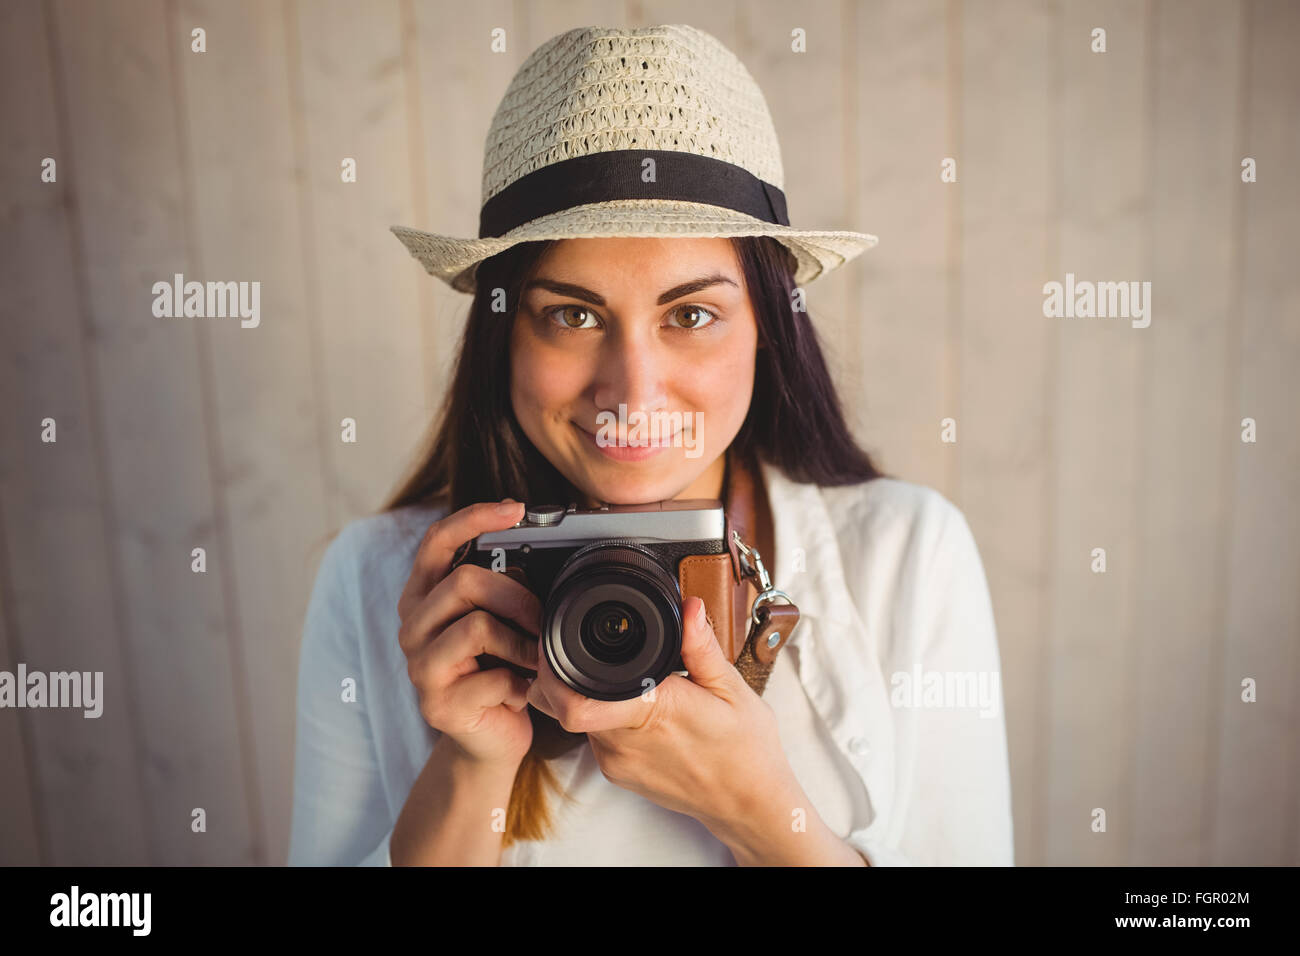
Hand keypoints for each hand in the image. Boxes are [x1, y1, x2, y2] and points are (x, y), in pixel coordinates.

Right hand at [397, 498, 541, 768]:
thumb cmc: (499, 671)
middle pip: (465, 582)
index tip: (515, 508)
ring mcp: (420, 667)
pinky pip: (491, 676)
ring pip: (478, 627)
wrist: (492, 741)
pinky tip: (521, 692)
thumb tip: (528, 563)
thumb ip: (503, 588)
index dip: (474, 517)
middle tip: (542, 619)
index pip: (437, 541)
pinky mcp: (438, 704)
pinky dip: (520, 682)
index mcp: (423, 597)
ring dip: (522, 642)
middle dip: (517, 597)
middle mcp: (412, 627)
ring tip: (533, 659)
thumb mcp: (501, 622)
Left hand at [526, 594, 801, 841]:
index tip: (569, 642)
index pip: (574, 701)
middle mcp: (624, 743)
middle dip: (571, 672)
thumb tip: (689, 608)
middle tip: (602, 652)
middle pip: (563, 703)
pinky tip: (636, 706)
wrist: (747, 803)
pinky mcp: (616, 773)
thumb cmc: (745, 749)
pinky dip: (605, 714)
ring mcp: (616, 762)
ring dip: (591, 693)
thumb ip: (702, 647)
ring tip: (630, 681)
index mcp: (651, 713)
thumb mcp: (732, 688)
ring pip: (576, 717)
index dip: (558, 669)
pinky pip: (594, 734)